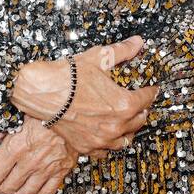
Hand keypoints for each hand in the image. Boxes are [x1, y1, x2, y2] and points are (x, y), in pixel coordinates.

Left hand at [0, 116, 77, 193]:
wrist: (74, 108)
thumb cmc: (44, 109)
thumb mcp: (17, 114)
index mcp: (16, 147)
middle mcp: (30, 161)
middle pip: (7, 187)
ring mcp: (47, 168)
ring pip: (26, 192)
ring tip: (7, 191)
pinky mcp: (61, 170)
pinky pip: (47, 191)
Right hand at [11, 37, 156, 157]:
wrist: (42, 92)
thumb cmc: (70, 75)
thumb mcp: (99, 58)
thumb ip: (122, 51)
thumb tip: (137, 43)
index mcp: (124, 105)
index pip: (147, 98)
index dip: (151, 91)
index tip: (152, 88)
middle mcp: (115, 126)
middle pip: (139, 120)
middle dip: (143, 109)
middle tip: (141, 102)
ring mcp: (100, 139)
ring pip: (125, 139)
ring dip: (130, 129)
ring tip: (129, 120)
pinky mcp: (85, 146)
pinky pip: (105, 151)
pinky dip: (110, 143)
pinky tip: (109, 135)